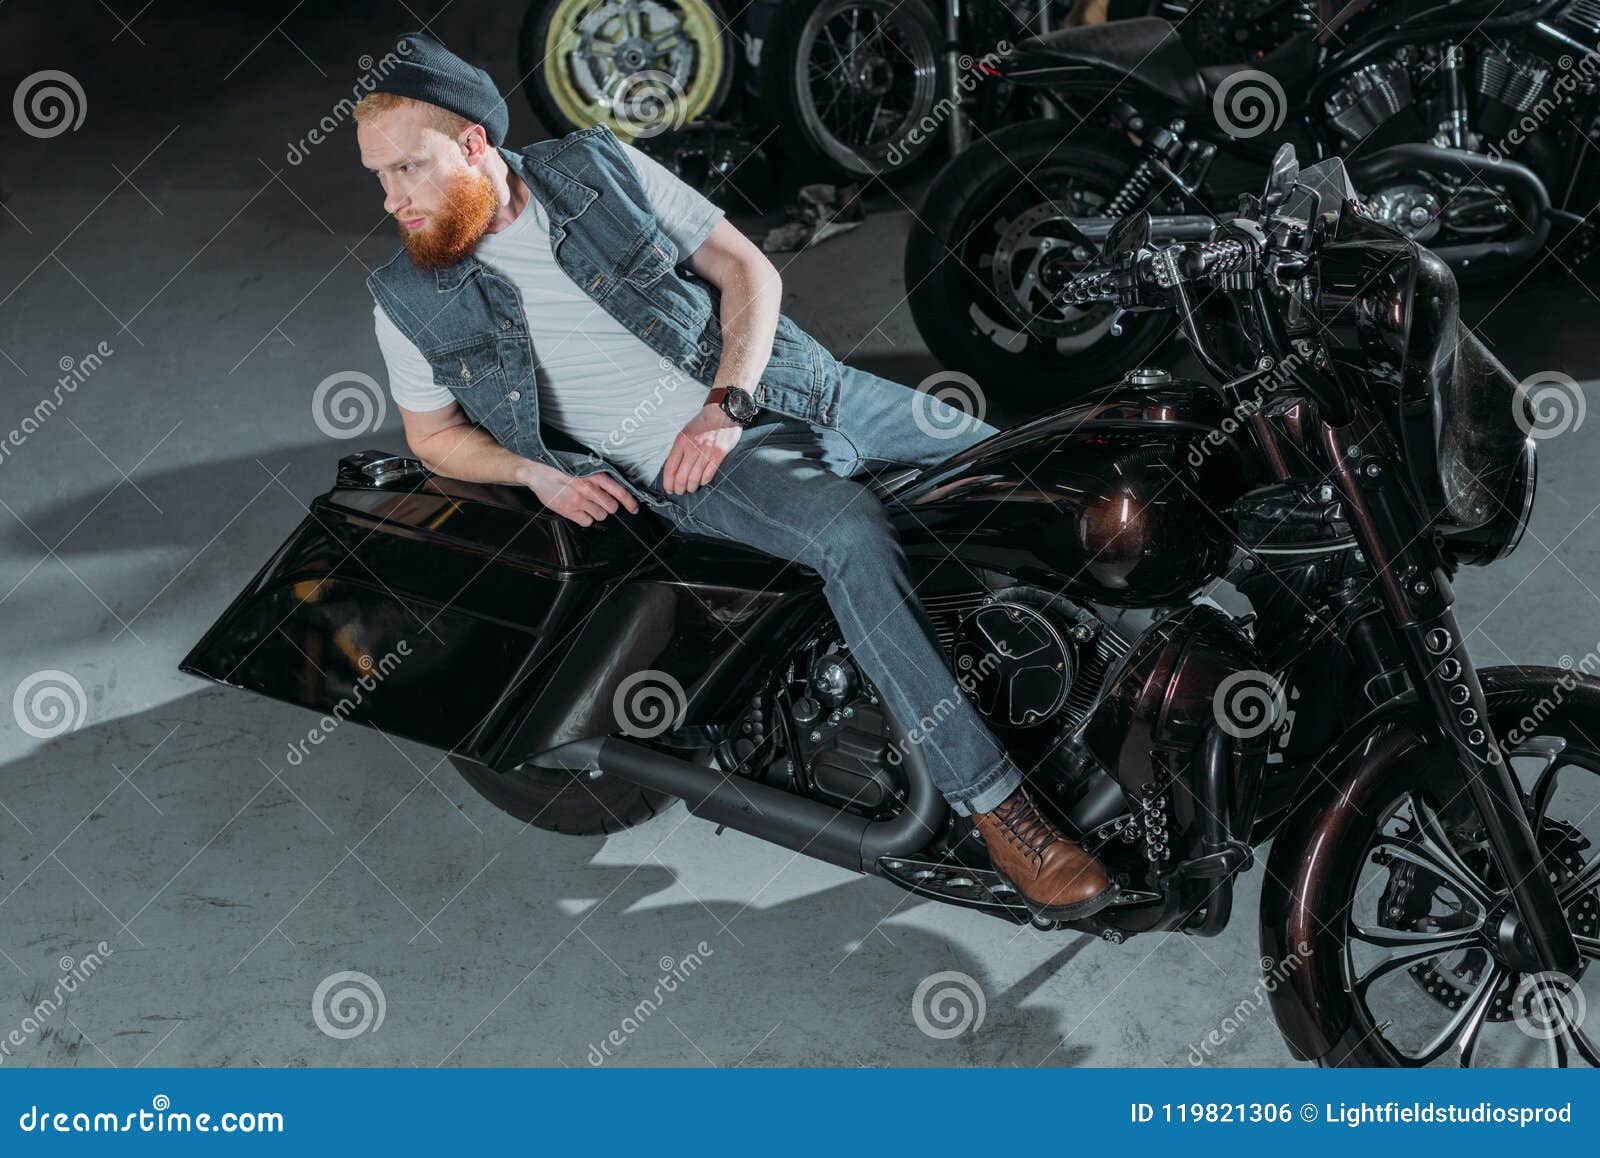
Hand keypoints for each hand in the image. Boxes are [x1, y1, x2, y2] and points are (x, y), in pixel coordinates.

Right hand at [516, 460, 638, 526]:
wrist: (537, 471)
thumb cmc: (559, 467)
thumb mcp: (583, 466)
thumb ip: (598, 477)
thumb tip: (615, 489)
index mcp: (594, 475)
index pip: (620, 492)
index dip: (630, 502)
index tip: (634, 509)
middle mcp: (589, 488)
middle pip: (612, 508)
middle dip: (608, 506)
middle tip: (599, 501)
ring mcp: (579, 501)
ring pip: (601, 516)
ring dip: (597, 512)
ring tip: (586, 503)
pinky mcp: (569, 511)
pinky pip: (587, 522)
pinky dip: (585, 518)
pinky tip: (579, 510)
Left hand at [661, 403, 743, 493]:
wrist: (722, 412)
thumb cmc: (702, 424)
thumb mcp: (685, 433)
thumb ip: (679, 450)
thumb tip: (673, 470)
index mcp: (681, 442)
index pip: (670, 468)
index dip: (668, 483)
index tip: (669, 489)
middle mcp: (692, 448)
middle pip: (681, 477)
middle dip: (679, 488)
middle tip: (680, 492)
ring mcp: (706, 452)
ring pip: (694, 478)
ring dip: (691, 487)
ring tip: (691, 488)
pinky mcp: (718, 454)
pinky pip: (708, 474)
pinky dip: (703, 481)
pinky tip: (702, 481)